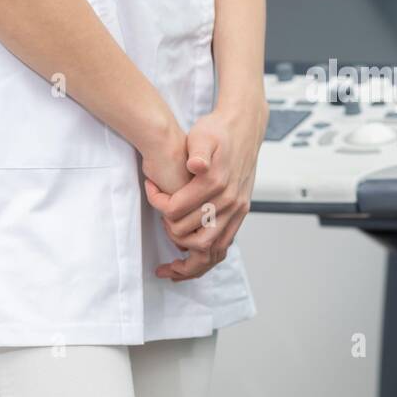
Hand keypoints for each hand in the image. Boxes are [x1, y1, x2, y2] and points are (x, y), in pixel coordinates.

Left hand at [144, 99, 267, 280]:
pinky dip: (206, 257)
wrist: (244, 128)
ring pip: (211, 250)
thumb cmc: (218, 131)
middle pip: (190, 236)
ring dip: (189, 262)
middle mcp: (229, 200)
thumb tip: (196, 166)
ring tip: (170, 267)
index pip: (175, 210)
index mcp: (215, 183)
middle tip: (161, 222)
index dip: (157, 204)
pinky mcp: (241, 213)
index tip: (152, 190)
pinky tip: (190, 255)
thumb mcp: (203, 134)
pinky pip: (224, 245)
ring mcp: (237, 209)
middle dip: (169, 232)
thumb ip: (198, 151)